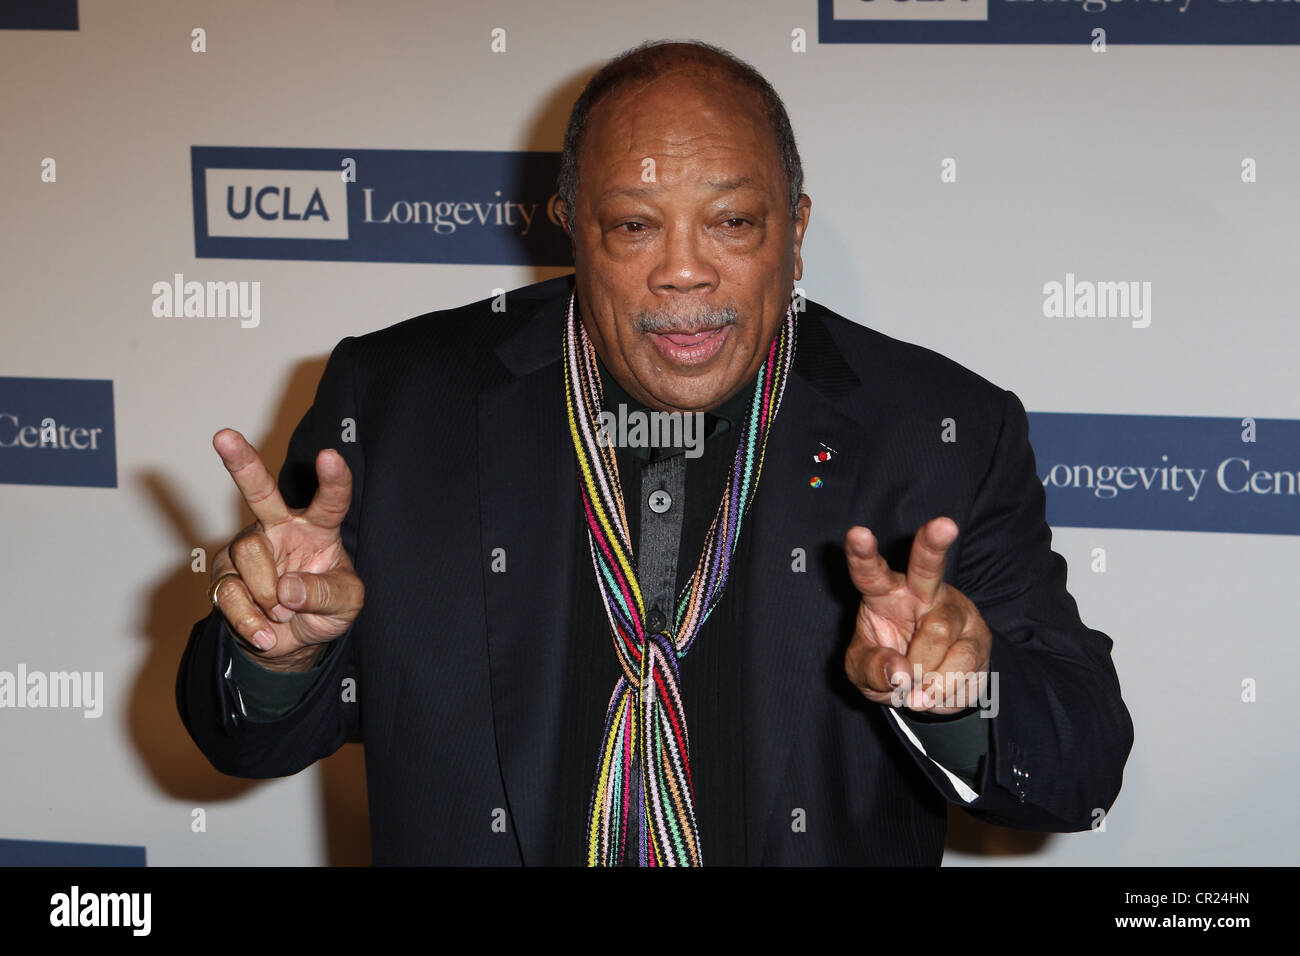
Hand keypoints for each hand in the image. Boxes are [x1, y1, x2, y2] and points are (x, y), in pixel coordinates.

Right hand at [208, 429, 363, 671]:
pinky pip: (229, 592)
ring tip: (282, 613)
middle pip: (260, 492)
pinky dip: (249, 620)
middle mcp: (279, 529)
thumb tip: (288, 589)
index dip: (333, 479)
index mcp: (317, 528)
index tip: (330, 456)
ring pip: (248, 554)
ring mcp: (248, 550)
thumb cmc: (325, 607)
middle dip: (242, 463)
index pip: (329, 501)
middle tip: (223, 436)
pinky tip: (264, 630)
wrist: (292, 641)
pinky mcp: (224, 575)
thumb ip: (326, 594)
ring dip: (268, 594)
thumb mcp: (345, 604)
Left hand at [843, 517, 990, 714]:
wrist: (929, 693)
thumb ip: (872, 668)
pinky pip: (962, 660)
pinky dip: (942, 686)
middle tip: (944, 525)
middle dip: (934, 543)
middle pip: (927, 564)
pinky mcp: (978, 634)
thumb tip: (900, 672)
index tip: (857, 533)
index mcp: (883, 593)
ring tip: (915, 690)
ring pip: (938, 631)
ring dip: (923, 669)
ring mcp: (953, 610)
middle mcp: (921, 592)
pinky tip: (933, 693)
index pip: (869, 573)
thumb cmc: (888, 665)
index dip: (862, 554)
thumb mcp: (863, 673)